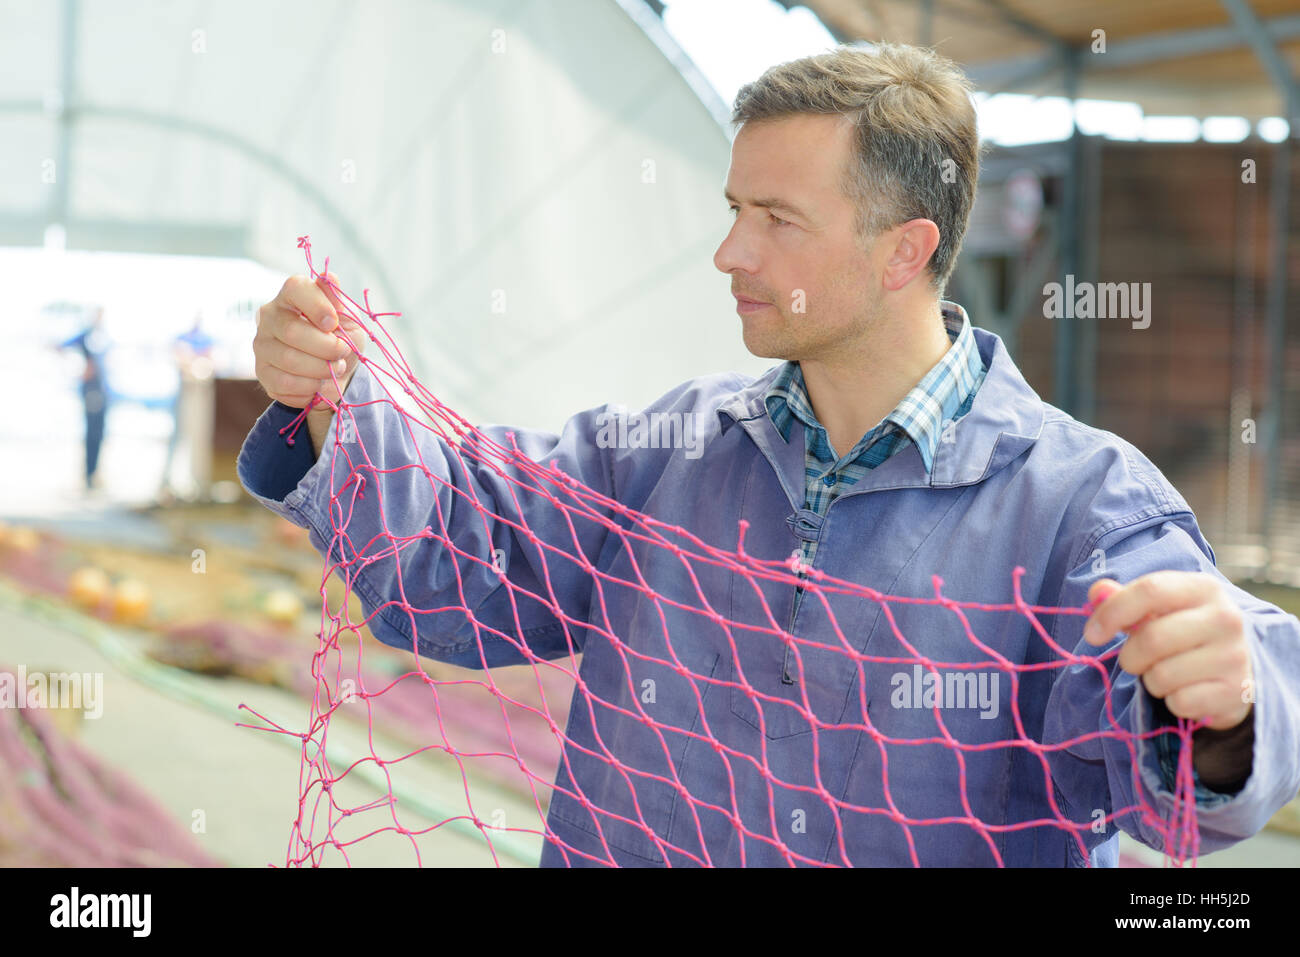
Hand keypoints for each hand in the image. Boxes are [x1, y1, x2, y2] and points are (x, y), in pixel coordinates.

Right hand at [253, 272, 364, 409]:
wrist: (336, 373)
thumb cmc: (341, 339)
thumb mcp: (348, 318)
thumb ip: (337, 300)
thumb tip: (329, 277)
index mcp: (292, 296)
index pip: (296, 288)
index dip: (317, 305)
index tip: (333, 323)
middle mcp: (270, 316)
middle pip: (292, 331)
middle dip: (326, 347)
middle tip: (342, 352)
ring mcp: (262, 344)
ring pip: (289, 360)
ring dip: (321, 369)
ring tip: (334, 368)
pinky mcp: (262, 372)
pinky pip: (285, 383)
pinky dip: (310, 387)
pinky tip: (319, 383)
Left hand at [1083, 572, 1252, 731]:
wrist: (1237, 670)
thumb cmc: (1185, 633)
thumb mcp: (1159, 609)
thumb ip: (1124, 599)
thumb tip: (1097, 591)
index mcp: (1204, 588)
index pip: (1149, 590)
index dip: (1112, 612)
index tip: (1092, 634)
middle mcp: (1225, 618)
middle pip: (1151, 638)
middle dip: (1130, 656)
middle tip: (1135, 660)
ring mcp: (1234, 656)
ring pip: (1162, 675)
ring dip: (1151, 680)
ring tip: (1166, 672)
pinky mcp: (1236, 692)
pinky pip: (1179, 702)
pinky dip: (1172, 701)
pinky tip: (1186, 690)